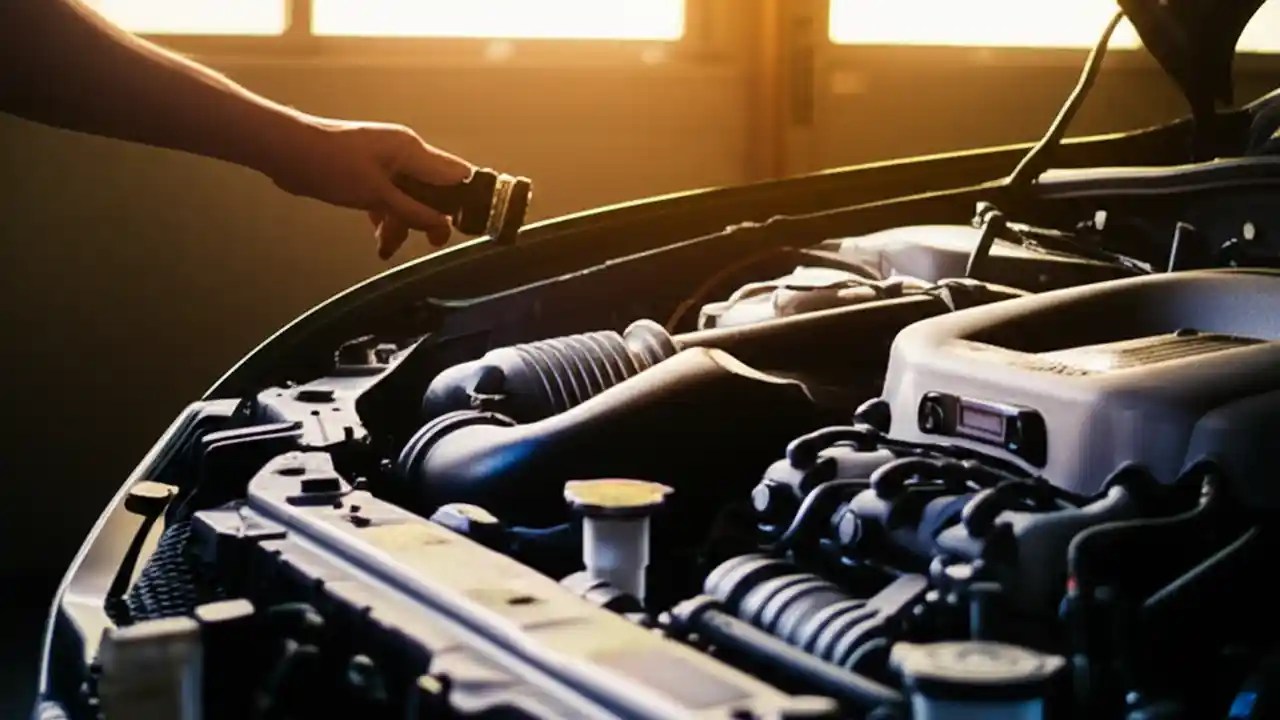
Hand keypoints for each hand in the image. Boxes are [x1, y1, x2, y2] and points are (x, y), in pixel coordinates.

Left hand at [267, 117, 472, 258]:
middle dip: (430, 218)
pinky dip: (386, 217)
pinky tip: (377, 236)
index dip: (464, 200)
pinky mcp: (369, 173)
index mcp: (411, 150)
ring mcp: (386, 163)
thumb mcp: (376, 195)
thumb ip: (412, 211)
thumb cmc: (329, 165)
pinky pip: (390, 198)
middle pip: (433, 189)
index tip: (463, 226)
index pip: (456, 174)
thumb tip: (442, 224)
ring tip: (387, 245)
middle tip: (429, 242)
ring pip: (410, 198)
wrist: (286, 152)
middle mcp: (403, 154)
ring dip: (402, 223)